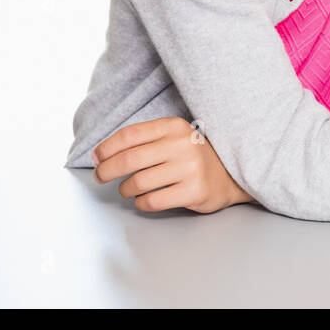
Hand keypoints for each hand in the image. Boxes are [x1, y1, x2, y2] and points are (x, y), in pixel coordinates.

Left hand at [92, 116, 253, 213]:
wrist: (232, 174)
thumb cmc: (194, 157)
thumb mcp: (175, 137)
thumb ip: (146, 140)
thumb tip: (102, 155)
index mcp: (174, 127)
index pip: (129, 135)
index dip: (106, 148)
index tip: (96, 158)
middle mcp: (182, 145)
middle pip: (128, 160)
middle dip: (106, 171)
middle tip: (100, 177)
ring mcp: (189, 169)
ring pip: (137, 183)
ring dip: (125, 189)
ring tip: (128, 189)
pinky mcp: (193, 191)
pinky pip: (152, 201)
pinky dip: (141, 203)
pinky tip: (144, 199)